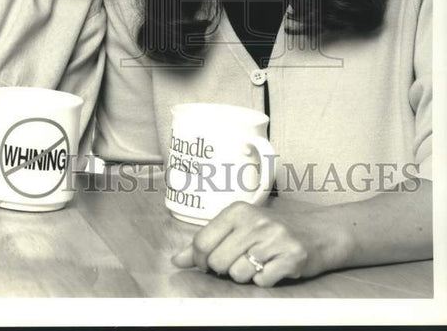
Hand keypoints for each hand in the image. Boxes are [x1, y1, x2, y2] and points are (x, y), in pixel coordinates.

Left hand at [172, 200, 350, 286]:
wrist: (317, 232)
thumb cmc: (271, 231)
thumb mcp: (238, 228)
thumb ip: (206, 242)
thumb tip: (176, 260)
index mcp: (238, 211)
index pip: (202, 242)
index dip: (202, 260)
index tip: (212, 261)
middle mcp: (255, 221)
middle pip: (218, 262)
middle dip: (225, 269)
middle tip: (241, 261)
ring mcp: (274, 239)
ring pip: (238, 274)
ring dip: (246, 276)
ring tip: (259, 262)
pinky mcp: (291, 257)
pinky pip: (262, 282)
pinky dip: (265, 280)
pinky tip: (273, 267)